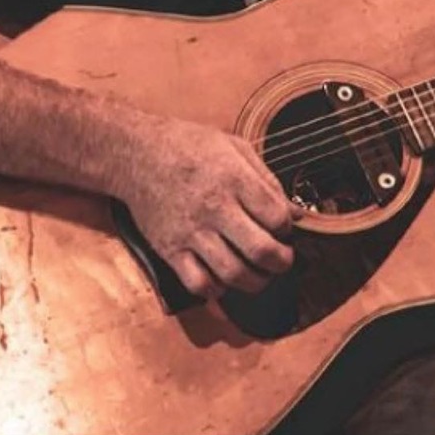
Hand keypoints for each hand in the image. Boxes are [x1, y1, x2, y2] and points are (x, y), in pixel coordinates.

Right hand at [120, 115, 301, 299]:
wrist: (138, 153)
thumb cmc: (190, 145)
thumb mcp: (234, 146)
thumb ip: (266, 179)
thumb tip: (295, 212)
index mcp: (234, 179)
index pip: (276, 217)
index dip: (287, 227)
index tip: (283, 228)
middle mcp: (215, 208)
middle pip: (261, 251)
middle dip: (281, 261)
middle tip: (282, 259)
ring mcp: (191, 232)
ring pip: (233, 274)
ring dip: (255, 281)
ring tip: (259, 273)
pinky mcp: (170, 249)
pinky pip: (199, 284)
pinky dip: (217, 289)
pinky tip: (223, 277)